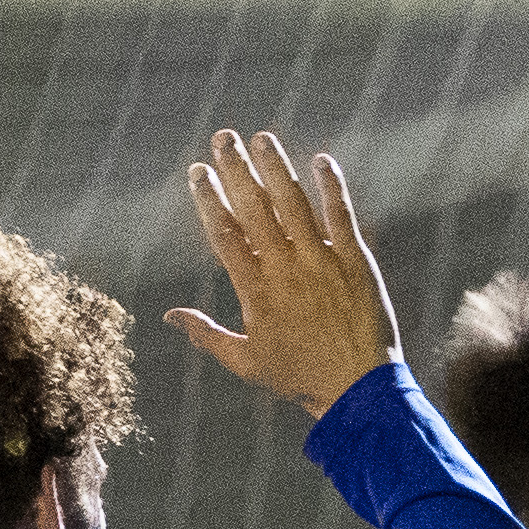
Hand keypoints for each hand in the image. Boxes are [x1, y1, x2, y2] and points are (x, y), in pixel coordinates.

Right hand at [164, 130, 401, 417]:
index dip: (209, 199)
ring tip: (262, 138)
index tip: (197, 171)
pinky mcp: (355, 263)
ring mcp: (321, 263)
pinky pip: (341, 217)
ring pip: (293, 205)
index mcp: (255, 290)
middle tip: (223, 137)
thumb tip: (170, 316)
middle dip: (236, 169)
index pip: (225, 234)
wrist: (358, 391)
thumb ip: (207, 335)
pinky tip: (322, 161)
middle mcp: (285, 269)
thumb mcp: (247, 362)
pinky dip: (331, 188)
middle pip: (254, 209)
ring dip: (276, 168)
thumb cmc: (301, 379)